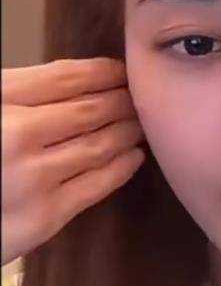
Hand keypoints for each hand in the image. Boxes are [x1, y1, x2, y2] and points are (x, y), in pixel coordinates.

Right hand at [2, 58, 144, 264]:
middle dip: (122, 101)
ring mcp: (33, 175)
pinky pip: (98, 185)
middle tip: (140, 99)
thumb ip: (19, 97)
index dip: (102, 72)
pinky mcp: (45, 215)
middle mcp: (16, 133)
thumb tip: (79, 84)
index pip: (64, 78)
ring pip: (99, 145)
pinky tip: (133, 157)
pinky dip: (123, 167)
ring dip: (127, 132)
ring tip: (139, 125)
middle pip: (89, 109)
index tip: (121, 71)